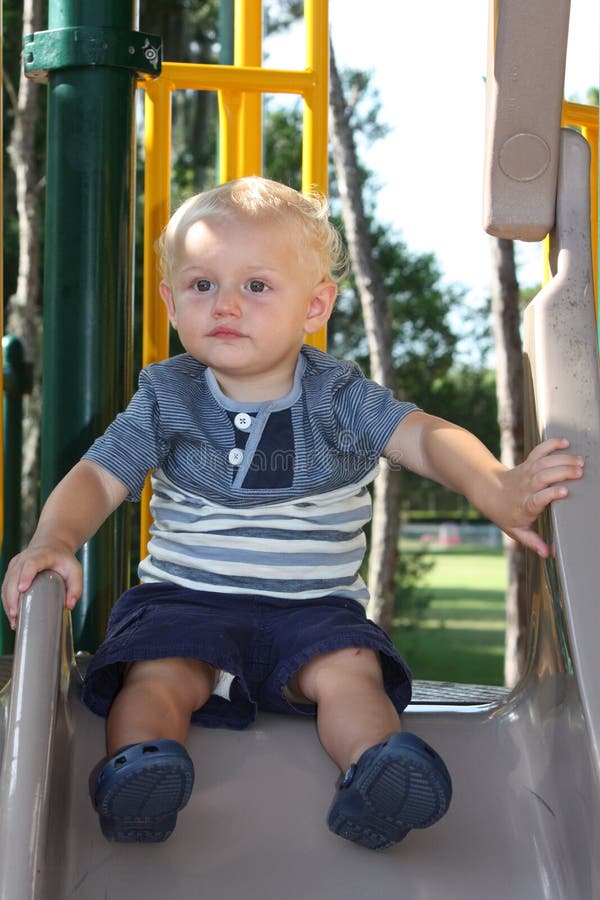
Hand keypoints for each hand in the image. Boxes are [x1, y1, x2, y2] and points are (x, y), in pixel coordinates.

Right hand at [1, 543, 82, 629]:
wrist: (52, 545)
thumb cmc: (63, 559)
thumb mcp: (75, 570)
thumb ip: (76, 587)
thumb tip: (69, 605)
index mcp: (42, 555)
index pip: (31, 563)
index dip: (25, 576)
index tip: (22, 589)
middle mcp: (25, 558)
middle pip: (14, 576)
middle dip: (12, 596)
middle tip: (15, 613)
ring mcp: (16, 565)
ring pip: (7, 583)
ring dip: (8, 602)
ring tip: (14, 620)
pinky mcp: (11, 572)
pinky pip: (5, 587)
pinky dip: (7, 601)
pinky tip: (12, 615)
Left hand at [496, 438, 583, 555]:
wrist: (487, 491)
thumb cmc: (504, 513)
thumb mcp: (515, 530)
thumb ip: (532, 541)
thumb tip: (547, 553)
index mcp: (524, 505)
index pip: (538, 499)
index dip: (550, 494)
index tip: (564, 492)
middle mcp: (526, 487)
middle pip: (543, 477)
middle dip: (562, 473)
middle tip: (580, 472)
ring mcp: (527, 472)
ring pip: (544, 463)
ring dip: (562, 459)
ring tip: (580, 461)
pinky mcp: (528, 462)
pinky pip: (539, 450)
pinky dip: (551, 444)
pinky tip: (565, 442)